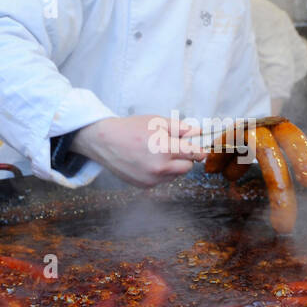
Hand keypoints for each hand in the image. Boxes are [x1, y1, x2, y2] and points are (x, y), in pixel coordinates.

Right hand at [71, 115, 204, 187]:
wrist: (106, 142)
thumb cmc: (131, 129)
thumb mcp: (158, 122)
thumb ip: (181, 128)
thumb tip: (198, 133)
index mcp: (165, 149)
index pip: (194, 154)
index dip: (199, 150)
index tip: (200, 149)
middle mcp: (160, 168)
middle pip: (188, 167)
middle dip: (186, 158)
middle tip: (175, 148)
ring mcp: (152, 179)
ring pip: (175, 175)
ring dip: (173, 166)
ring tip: (157, 153)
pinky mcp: (145, 185)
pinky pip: (162, 180)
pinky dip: (161, 172)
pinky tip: (148, 161)